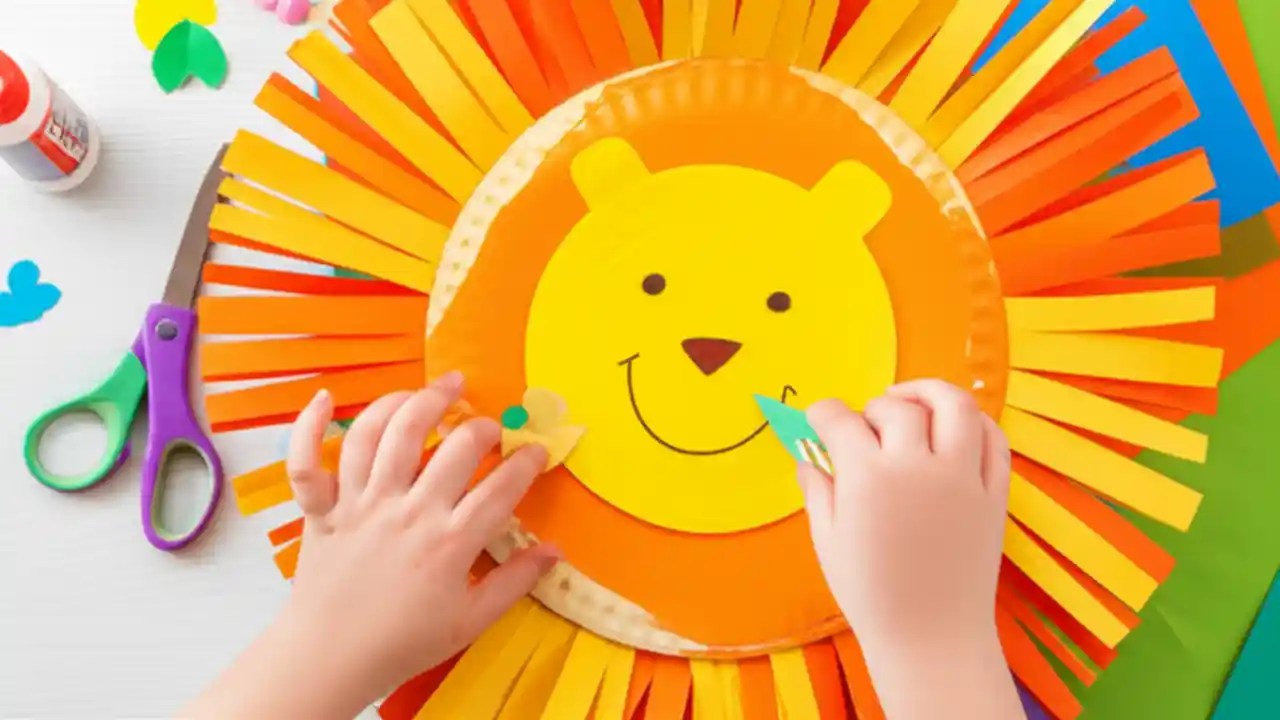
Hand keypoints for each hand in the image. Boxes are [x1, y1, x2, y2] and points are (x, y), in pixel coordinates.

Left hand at [185, 374, 557, 719]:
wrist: (329, 660)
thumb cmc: (400, 643)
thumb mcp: (469, 622)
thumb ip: (513, 582)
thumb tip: (554, 553)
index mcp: (447, 544)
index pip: (500, 488)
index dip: (526, 462)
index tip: (537, 451)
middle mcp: (405, 513)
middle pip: (452, 448)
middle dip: (480, 426)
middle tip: (489, 425)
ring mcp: (360, 505)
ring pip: (387, 433)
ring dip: (417, 401)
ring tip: (440, 387)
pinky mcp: (322, 508)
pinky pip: (309, 460)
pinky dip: (310, 426)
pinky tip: (325, 399)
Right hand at [802, 380, 1021, 719]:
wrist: (932, 637)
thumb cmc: (871, 594)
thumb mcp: (828, 540)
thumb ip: (818, 489)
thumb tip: (807, 456)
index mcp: (868, 477)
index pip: (840, 419)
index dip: (822, 413)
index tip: (818, 420)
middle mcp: (918, 465)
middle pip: (896, 408)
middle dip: (872, 408)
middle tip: (864, 426)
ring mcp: (963, 476)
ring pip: (954, 405)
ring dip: (928, 393)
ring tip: (911, 401)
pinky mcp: (994, 492)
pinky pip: (992, 438)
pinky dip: (974, 421)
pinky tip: (953, 426)